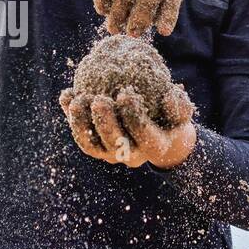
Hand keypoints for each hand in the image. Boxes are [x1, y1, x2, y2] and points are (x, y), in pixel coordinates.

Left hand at [58, 84, 197, 168]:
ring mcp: (109, 153)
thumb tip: (168, 97)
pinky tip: (66, 95)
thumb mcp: (181, 112)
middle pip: (114, 143)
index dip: (134, 117)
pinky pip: (80, 135)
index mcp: (154, 146)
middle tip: (99, 100)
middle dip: (104, 122)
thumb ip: (179, 106)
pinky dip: (71, 118)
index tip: (126, 94)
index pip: (143, 135)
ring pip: (91, 145)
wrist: (157, 135)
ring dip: (80, 123)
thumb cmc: (170, 118)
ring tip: (76, 99)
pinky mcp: (95, 147)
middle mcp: (130, 155)